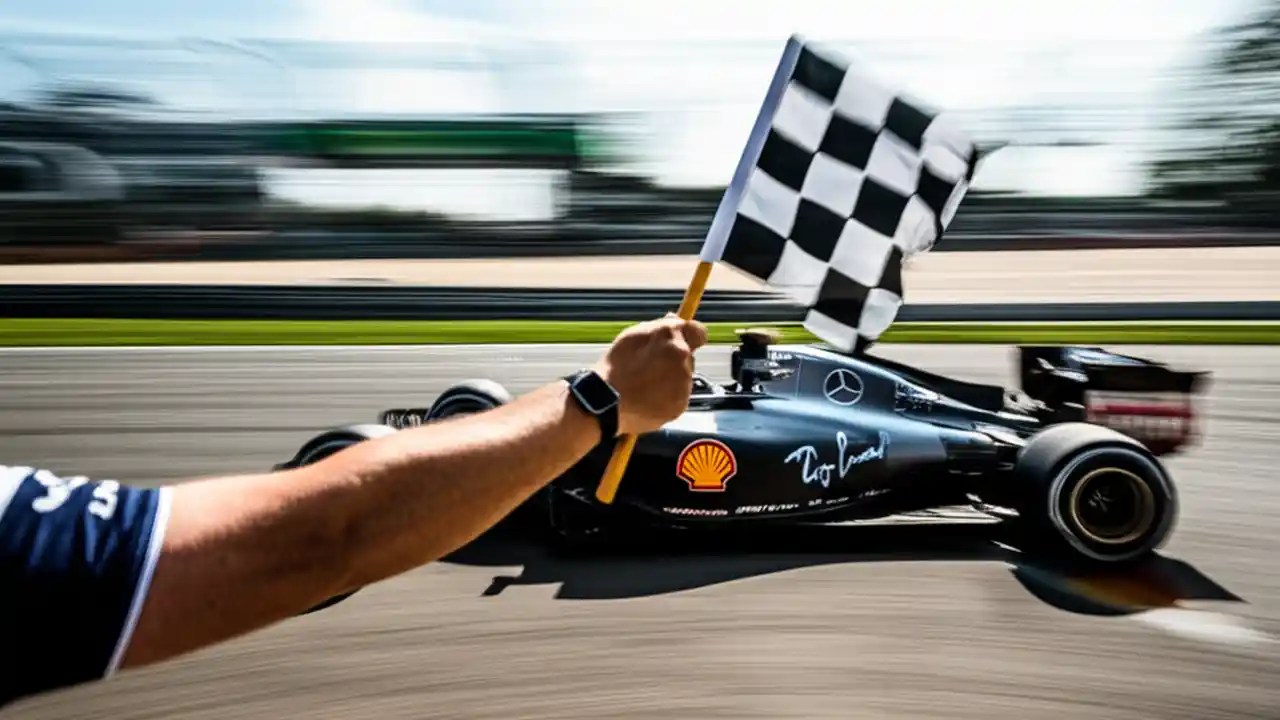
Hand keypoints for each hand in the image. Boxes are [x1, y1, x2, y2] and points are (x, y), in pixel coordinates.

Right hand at [593, 314, 708, 435]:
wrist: (606, 403)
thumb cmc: (616, 367)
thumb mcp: (632, 336)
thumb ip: (658, 326)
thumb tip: (674, 319)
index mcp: (672, 338)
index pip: (699, 331)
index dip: (690, 335)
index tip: (682, 339)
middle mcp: (684, 359)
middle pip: (688, 356)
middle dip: (675, 358)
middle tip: (650, 366)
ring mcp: (684, 384)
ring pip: (683, 377)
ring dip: (671, 378)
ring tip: (645, 384)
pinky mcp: (681, 405)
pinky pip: (678, 397)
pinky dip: (668, 397)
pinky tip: (649, 397)